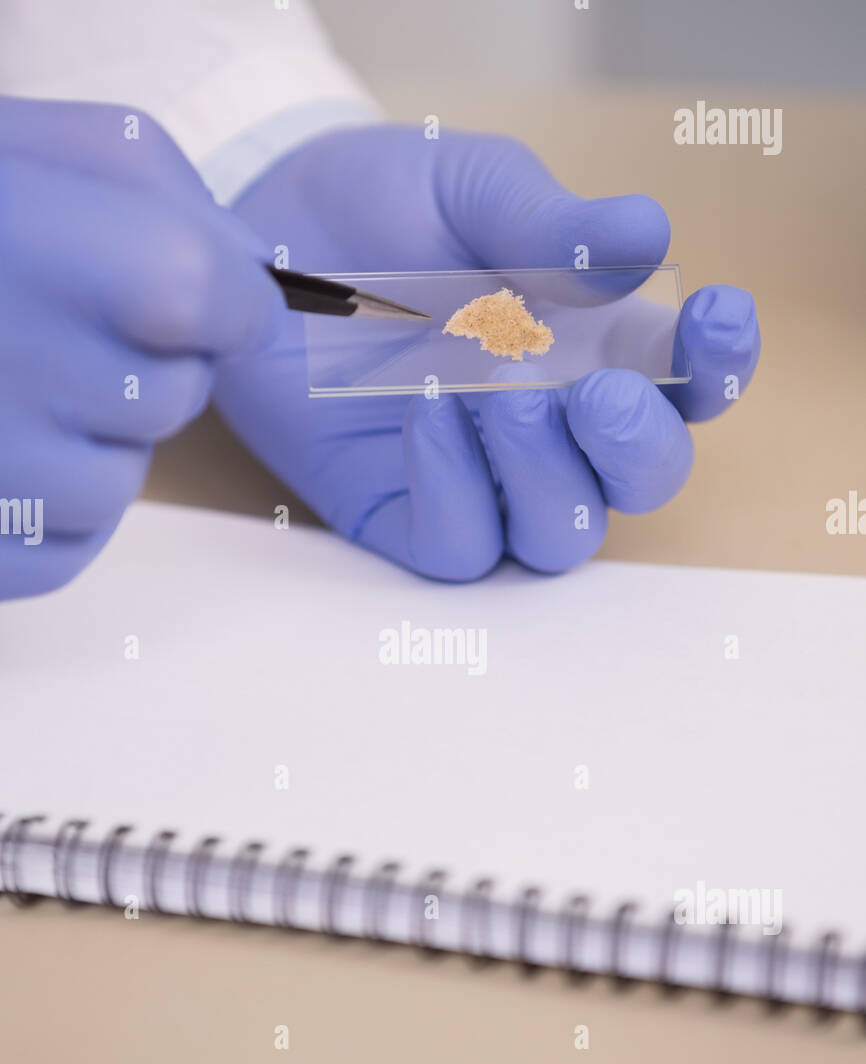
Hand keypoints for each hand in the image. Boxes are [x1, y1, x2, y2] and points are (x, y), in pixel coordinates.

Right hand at [0, 98, 282, 598]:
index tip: (207, 293)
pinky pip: (73, 548)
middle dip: (146, 363)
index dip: (227, 300)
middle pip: (178, 397)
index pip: (217, 301)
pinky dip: (48, 510)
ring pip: (124, 481)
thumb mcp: (30, 146)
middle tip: (45, 322)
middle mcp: (29, 378)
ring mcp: (1, 482)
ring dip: (89, 439)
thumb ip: (159, 188)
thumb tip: (257, 274)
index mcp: (63, 258)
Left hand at [214, 124, 759, 578]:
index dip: (721, 367)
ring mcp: (484, 478)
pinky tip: (425, 418)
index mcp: (600, 345)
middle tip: (599, 392)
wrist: (266, 232)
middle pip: (642, 481)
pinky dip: (458, 495)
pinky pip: (461, 547)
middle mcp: (555, 426)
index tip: (714, 317)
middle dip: (638, 447)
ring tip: (502, 395)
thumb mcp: (474, 189)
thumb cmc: (386, 208)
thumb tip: (647, 236)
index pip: (692, 383)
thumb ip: (555, 222)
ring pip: (560, 537)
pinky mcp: (405, 513)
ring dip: (550, 478)